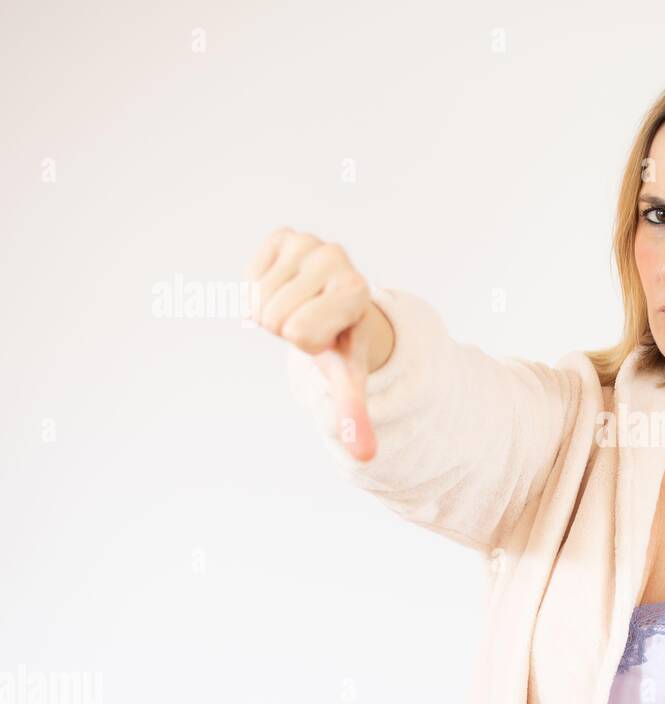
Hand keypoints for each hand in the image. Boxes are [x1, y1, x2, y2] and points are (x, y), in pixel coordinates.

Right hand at [244, 227, 393, 460]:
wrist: (340, 308)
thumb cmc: (342, 344)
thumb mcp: (348, 379)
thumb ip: (355, 416)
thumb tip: (365, 458)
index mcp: (356, 292)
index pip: (298, 333)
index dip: (306, 342)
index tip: (326, 336)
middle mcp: (337, 258)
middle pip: (273, 315)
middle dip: (285, 327)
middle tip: (310, 320)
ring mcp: (310, 241)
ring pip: (257, 297)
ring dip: (271, 308)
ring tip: (299, 305)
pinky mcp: (285, 235)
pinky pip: (249, 275)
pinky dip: (258, 288)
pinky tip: (285, 288)